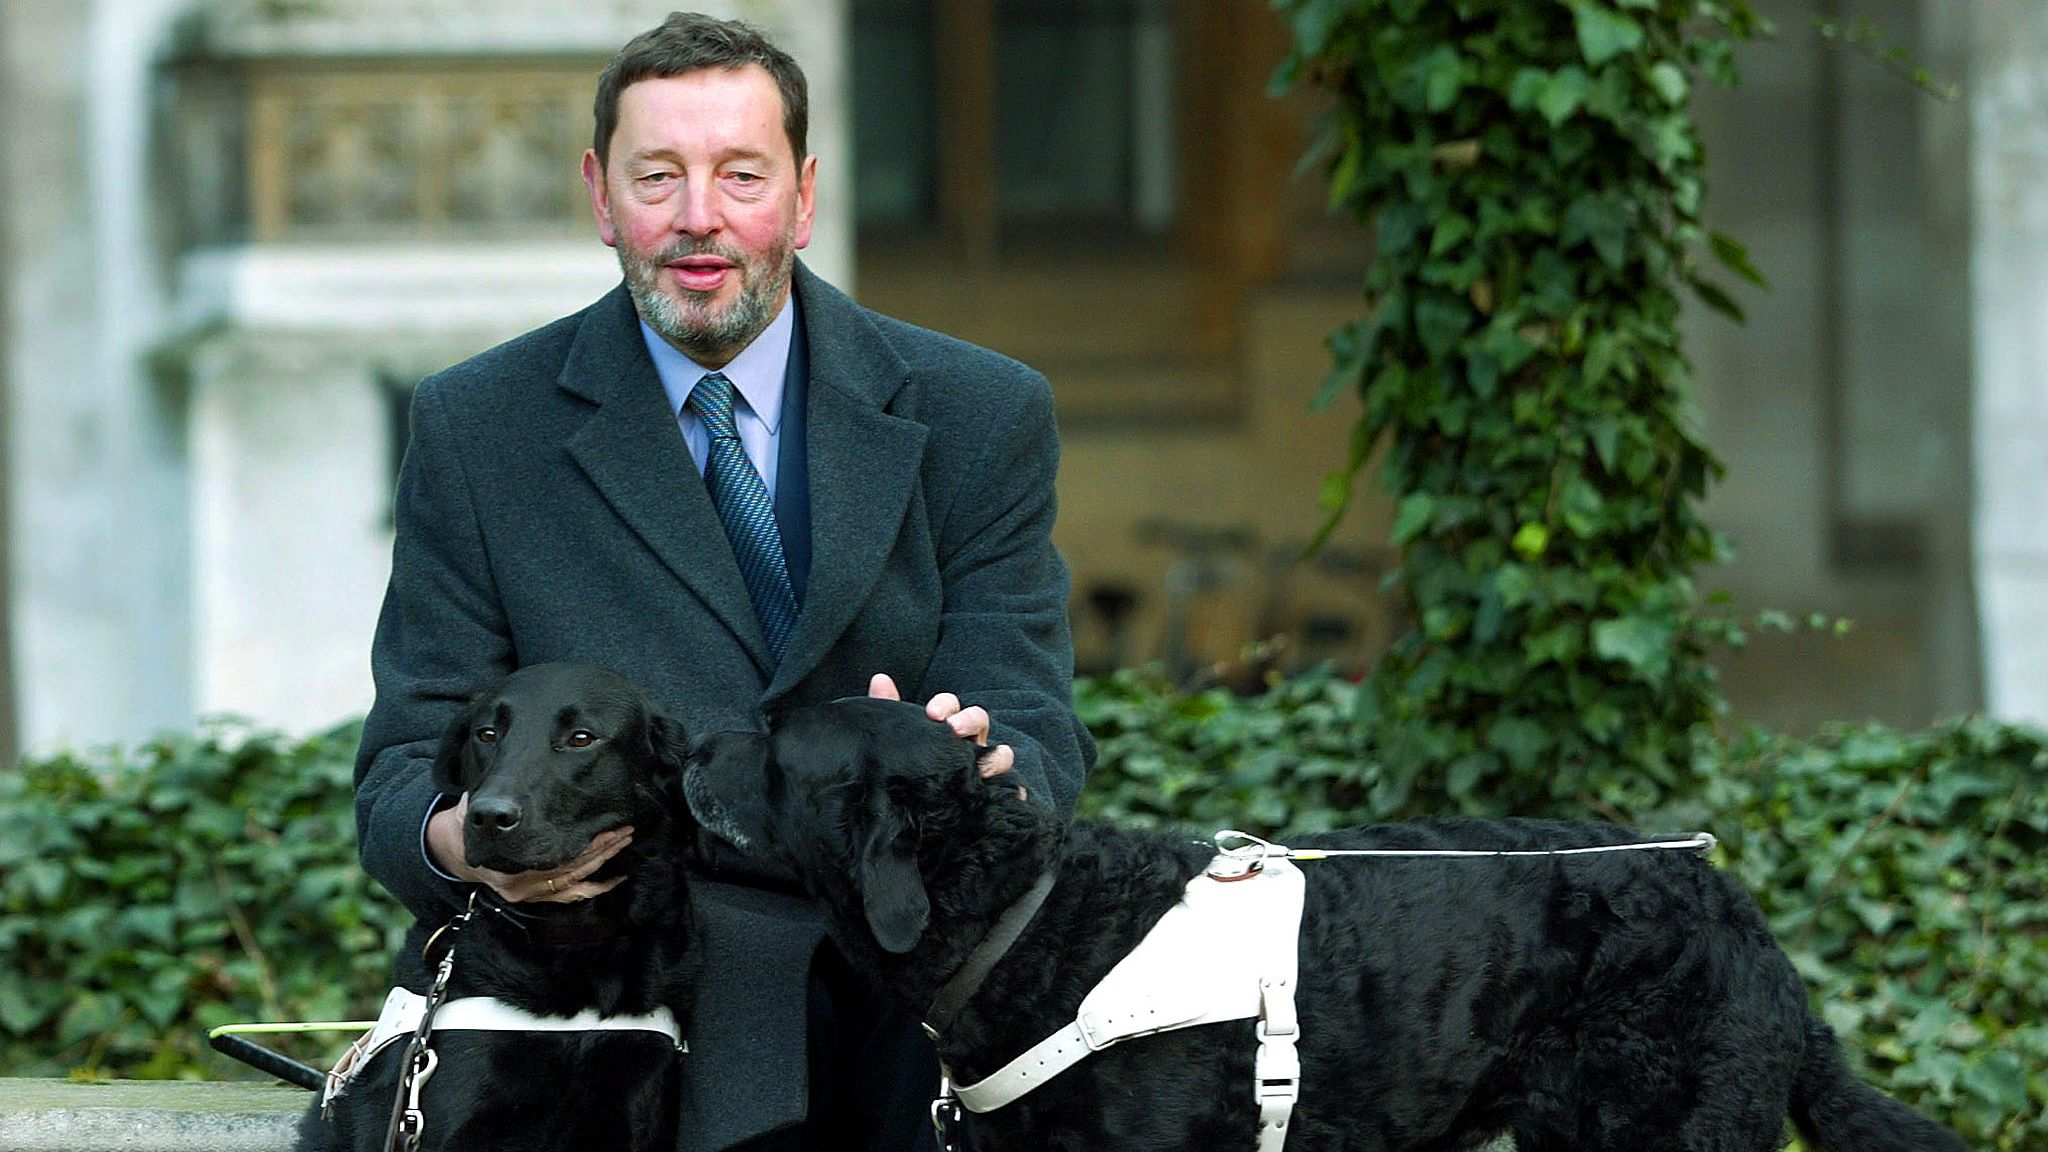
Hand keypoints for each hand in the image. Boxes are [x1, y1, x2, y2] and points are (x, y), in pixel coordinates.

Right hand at [426, 795, 633, 903]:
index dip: (586, 843)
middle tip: (626, 829)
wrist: (454, 852)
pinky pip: (572, 895)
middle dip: (603, 848)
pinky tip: (616, 878)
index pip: (557, 857)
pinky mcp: (537, 897)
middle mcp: (522, 886)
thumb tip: (506, 795)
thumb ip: (491, 804)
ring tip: (624, 841)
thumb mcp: (472, 810)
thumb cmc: (469, 826)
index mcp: (509, 867)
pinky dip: (596, 888)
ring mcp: (531, 894)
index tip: (607, 827)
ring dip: (604, 863)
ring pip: (576, 881)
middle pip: (572, 868)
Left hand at [867, 673, 1023, 798]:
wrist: (909, 807)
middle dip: (970, 721)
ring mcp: (981, 766)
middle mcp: (968, 742)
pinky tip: (1014, 797)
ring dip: (998, 757)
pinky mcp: (989, 791)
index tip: (932, 713)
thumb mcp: (897, 736)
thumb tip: (880, 680)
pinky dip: (1015, 792)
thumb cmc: (909, 759)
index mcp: (946, 725)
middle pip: (979, 721)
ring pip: (1001, 754)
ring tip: (985, 767)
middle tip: (954, 729)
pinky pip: (1008, 790)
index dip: (945, 705)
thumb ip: (888, 709)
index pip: (951, 705)